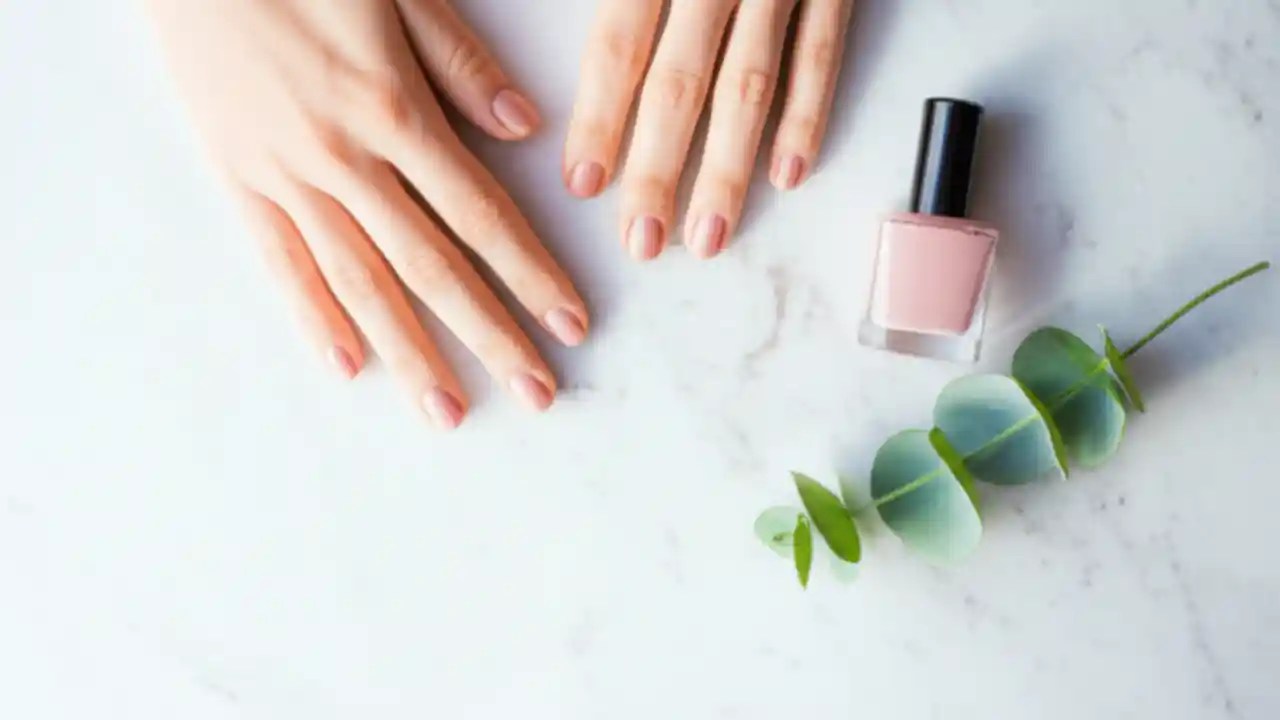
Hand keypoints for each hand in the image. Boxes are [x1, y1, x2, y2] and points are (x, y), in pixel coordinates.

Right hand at [148, 0, 588, 428]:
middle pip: (431, 266)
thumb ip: (458, 62)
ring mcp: (284, 175)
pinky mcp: (237, 178)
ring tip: (448, 412)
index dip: (530, 275)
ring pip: (359, 280)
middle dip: (489, 335)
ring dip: (410, 353)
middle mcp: (342, 157)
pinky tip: (350, 366)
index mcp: (393, 109)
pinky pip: (280, 260)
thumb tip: (524, 127)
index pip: (480, 214)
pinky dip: (314, 315)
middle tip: (536, 394)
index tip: (569, 325)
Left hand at [563, 0, 854, 259]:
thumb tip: (544, 54)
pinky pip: (823, 52)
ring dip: (729, 167)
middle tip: (642, 241)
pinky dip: (809, 114)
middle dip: (659, 170)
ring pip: (751, 82)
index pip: (620, 44)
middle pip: (682, 81)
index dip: (600, 118)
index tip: (582, 184)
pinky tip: (788, 174)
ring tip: (709, 235)